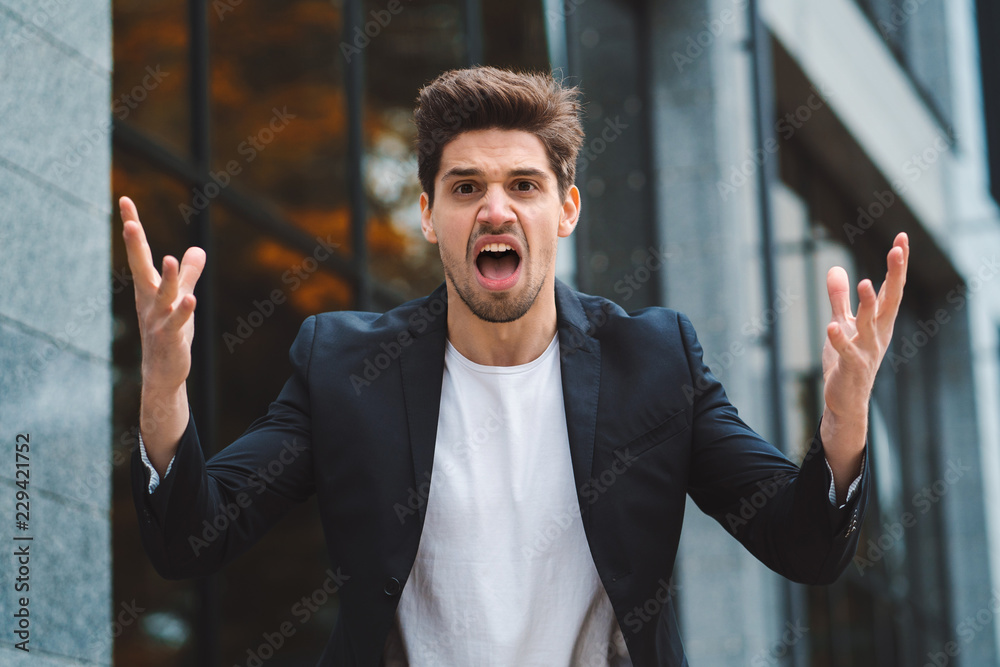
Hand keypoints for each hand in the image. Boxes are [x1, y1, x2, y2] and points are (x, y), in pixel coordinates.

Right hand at [120, 196, 206, 392]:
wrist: (162, 372)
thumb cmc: (169, 332)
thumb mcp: (181, 297)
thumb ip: (189, 274)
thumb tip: (198, 249)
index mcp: (150, 287)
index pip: (141, 253)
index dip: (133, 226)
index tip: (124, 200)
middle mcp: (150, 300)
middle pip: (141, 268)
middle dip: (135, 246)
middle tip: (129, 223)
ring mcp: (157, 319)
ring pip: (162, 295)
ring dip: (167, 278)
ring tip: (170, 259)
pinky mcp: (170, 338)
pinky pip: (176, 323)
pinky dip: (183, 312)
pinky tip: (190, 300)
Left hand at [820, 232, 907, 496]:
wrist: (846, 403)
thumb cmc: (846, 361)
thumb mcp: (842, 324)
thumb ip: (839, 298)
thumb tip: (837, 268)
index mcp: (880, 322)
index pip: (891, 288)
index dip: (897, 264)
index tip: (901, 237)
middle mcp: (878, 334)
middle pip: (889, 300)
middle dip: (894, 275)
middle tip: (897, 249)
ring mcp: (866, 351)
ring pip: (869, 324)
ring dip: (867, 304)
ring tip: (863, 283)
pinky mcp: (850, 368)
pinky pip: (845, 351)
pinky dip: (839, 339)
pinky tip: (831, 326)